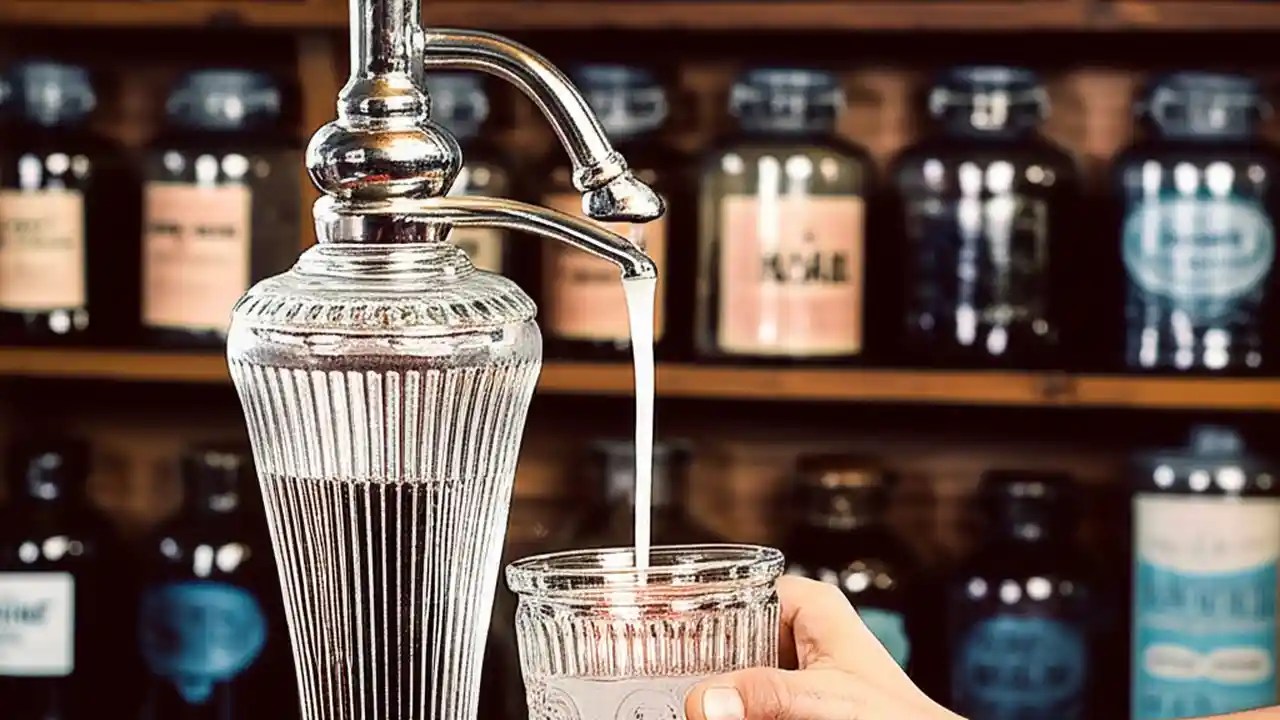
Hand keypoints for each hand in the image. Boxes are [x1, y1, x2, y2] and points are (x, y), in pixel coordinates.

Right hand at [684, 576, 963, 719]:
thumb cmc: (897, 718)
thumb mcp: (823, 699)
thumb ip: (766, 694)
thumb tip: (704, 699)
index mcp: (810, 604)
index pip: (734, 587)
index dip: (693, 603)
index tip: (656, 623)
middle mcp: (798, 628)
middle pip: (725, 629)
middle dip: (694, 653)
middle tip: (654, 669)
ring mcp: (792, 664)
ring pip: (730, 665)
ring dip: (707, 682)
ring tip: (667, 688)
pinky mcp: (788, 696)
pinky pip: (744, 693)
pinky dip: (726, 703)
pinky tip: (704, 709)